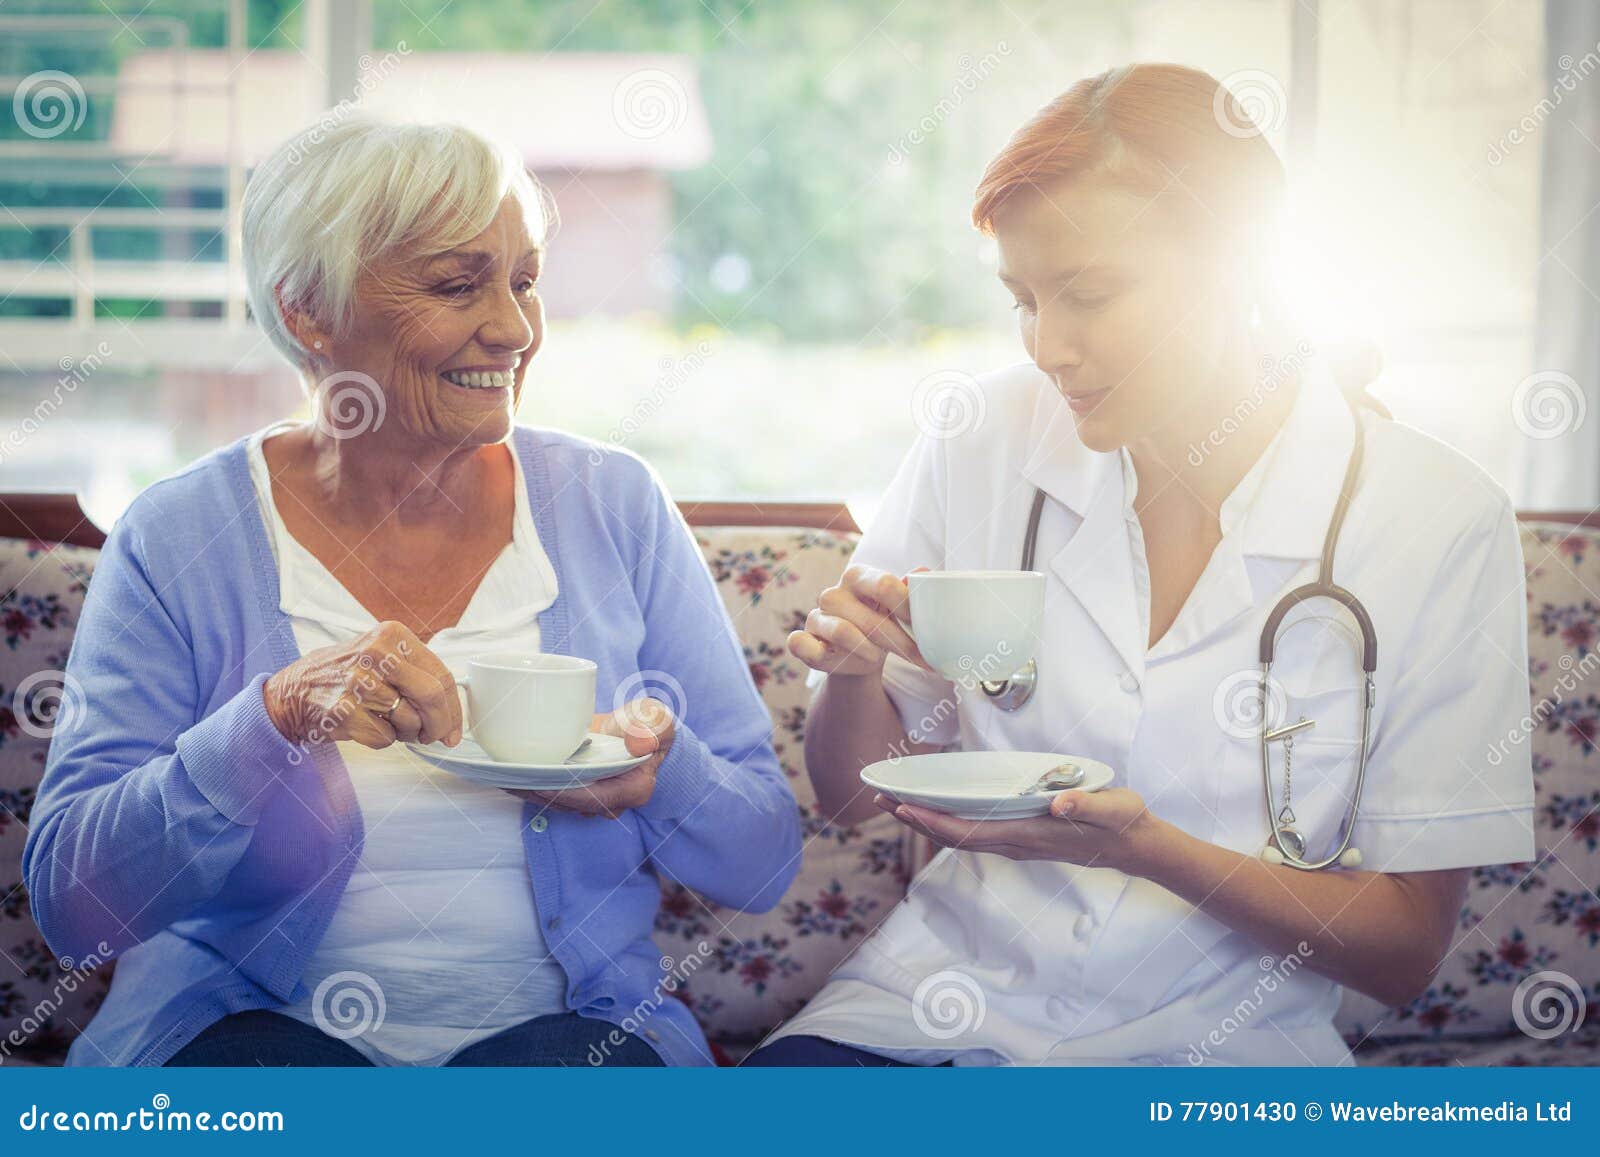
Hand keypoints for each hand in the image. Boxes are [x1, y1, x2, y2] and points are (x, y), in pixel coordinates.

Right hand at [262, 620, 461, 748]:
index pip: (441, 675)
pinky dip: (382, 739)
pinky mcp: (344, 711)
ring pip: (409, 721)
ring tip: (387, 721)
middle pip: (431, 697)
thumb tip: (454, 712)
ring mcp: (358, 682)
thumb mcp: (380, 655)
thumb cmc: (344, 675)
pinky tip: (366, 725)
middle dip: (441, 725)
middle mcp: (375, 654)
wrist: (291, 692)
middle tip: (436, 737)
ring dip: (406, 732)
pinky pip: (385, 737)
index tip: (456, 728)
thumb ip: (417, 673)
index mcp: (391, 635)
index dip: (455, 708)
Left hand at [504, 697, 674, 818]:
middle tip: (502, 774)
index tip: (532, 779)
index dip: (558, 791)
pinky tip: (503, 772)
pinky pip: (548, 793)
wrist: (640, 731)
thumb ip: (652, 726)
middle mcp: (609, 803)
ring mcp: (590, 800)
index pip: (589, 797)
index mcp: (632, 790)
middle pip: (564, 802)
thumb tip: (638, 744)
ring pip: (552, 801)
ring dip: (524, 790)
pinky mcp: (575, 792)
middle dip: (532, 791)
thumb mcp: (658, 719)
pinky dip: (526, 784)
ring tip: (495, 773)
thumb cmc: (649, 725)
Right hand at [787, 564, 934, 677]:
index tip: (929, 631)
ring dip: (869, 651)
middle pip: (871, 619)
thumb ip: (909, 590)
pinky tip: (838, 660)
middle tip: (921, 658)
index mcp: (858, 576)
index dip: (909, 610)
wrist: (860, 654)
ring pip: (842, 633)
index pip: (885, 585)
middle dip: (901, 643)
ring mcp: (816, 616)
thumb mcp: (897, 607)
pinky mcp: (802, 639)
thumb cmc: (881, 623)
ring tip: (878, 657)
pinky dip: (819, 654)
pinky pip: (802, 644)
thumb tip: (924, 571)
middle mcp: (833, 593)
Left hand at [874, 787, 1160, 874]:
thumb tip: (1058, 805)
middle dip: (916, 821)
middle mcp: (1017, 843)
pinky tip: (937, 810)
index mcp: (1030, 835)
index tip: (903, 808)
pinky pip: (975, 833)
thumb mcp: (1111, 808)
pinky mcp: (1022, 836)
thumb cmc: (1122, 822)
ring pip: (962, 837)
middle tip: (880, 800)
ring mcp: (1018, 843)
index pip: (970, 833)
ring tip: (896, 804)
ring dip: (927, 823)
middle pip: (955, 838)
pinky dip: (948, 822)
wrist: (1136, 845)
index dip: (933, 823)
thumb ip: (1085, 805)